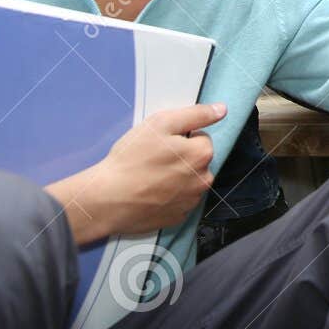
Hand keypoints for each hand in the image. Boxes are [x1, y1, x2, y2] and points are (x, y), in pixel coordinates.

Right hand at [46, 102, 224, 244]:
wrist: (107, 199)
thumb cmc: (131, 158)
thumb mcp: (160, 123)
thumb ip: (196, 114)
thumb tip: (222, 110)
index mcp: (202, 155)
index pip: (202, 138)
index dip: (181, 137)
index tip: (161, 144)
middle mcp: (204, 180)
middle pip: (198, 161)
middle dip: (182, 158)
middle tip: (154, 160)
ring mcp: (191, 202)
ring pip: (190, 182)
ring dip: (177, 177)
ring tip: (150, 177)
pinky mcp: (178, 218)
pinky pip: (179, 201)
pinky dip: (169, 197)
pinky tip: (150, 193)